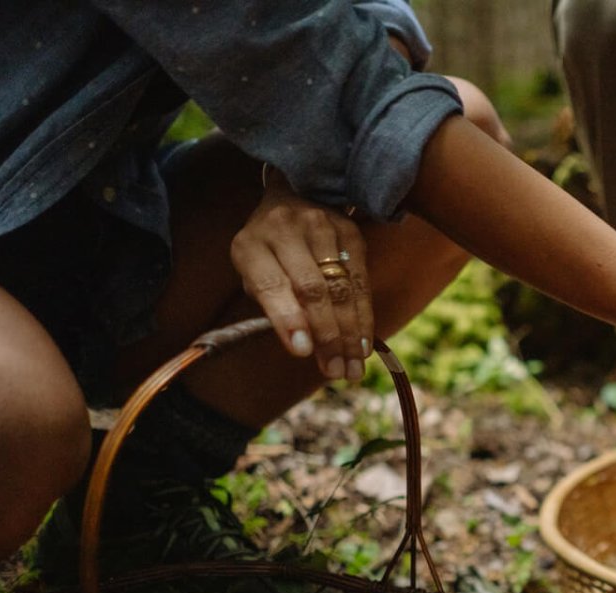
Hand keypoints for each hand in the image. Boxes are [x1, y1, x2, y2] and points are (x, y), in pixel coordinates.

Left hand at [229, 173, 372, 380]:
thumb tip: (306, 346)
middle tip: (335, 371)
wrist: (293, 198)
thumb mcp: (255, 275)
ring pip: (342, 288)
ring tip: (352, 368)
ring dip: (350, 334)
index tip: (302, 352)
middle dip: (327, 336)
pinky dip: (364, 317)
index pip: (271, 284)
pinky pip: (361, 282)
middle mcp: (286, 230)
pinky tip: (363, 346)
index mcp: (251, 244)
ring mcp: (322, 227)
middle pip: (313, 289)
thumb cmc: (268, 252)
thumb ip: (274, 306)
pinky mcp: (350, 232)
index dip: (288, 319)